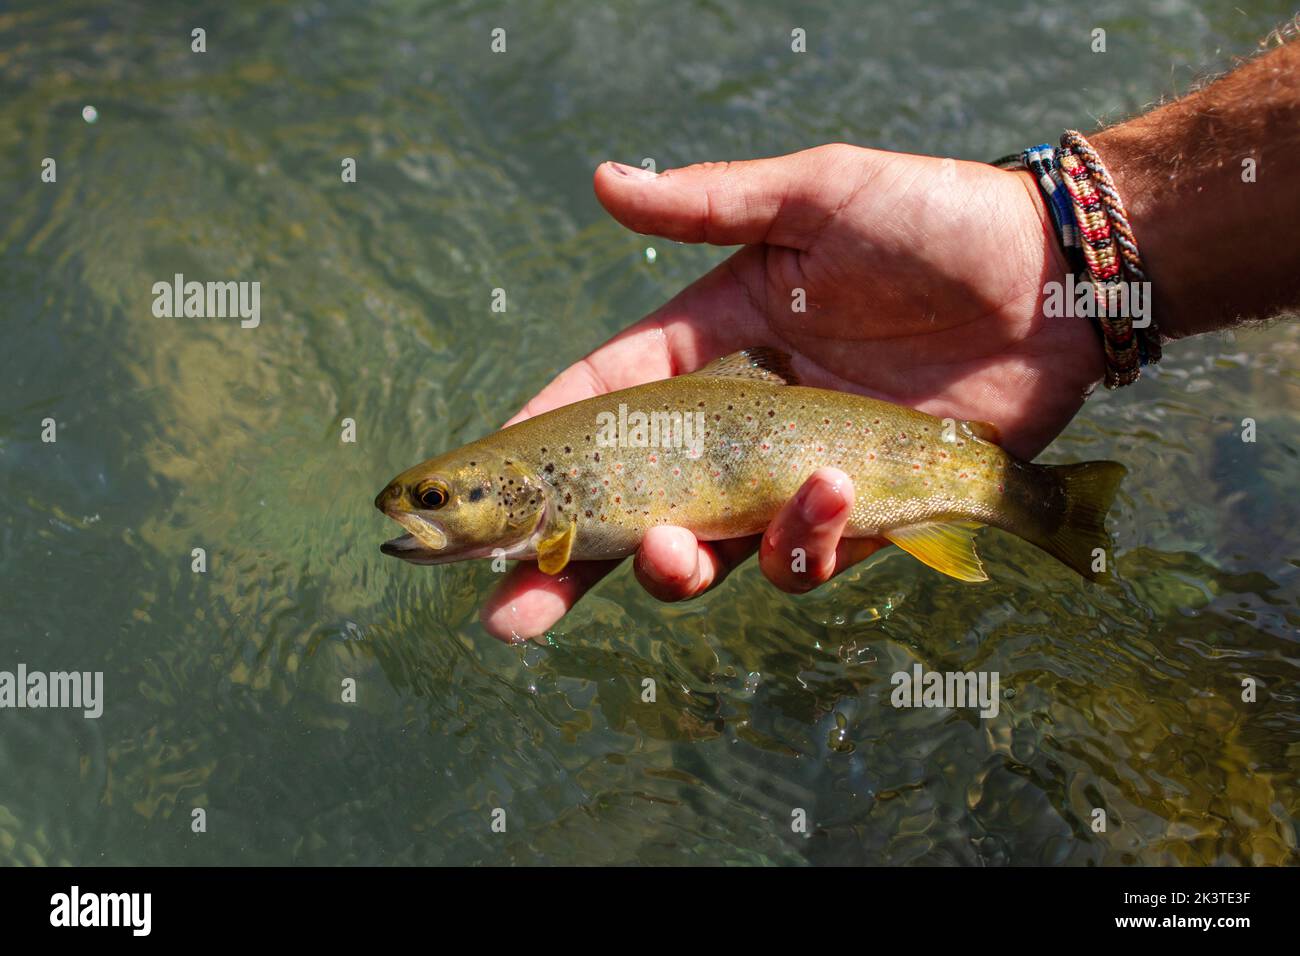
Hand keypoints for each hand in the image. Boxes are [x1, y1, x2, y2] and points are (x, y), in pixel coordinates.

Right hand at [481, 144, 1101, 641]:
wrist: (1058, 279)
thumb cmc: (933, 220)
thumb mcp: (813, 197)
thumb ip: (711, 204)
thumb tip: (602, 180)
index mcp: (711, 344)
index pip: (603, 400)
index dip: (541, 448)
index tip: (481, 495)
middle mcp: (741, 421)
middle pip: (633, 506)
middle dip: (567, 565)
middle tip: (511, 615)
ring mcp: (796, 474)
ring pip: (711, 552)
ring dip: (680, 567)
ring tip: (680, 552)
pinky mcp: (861, 513)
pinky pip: (808, 556)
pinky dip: (803, 541)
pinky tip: (826, 492)